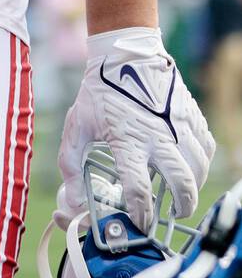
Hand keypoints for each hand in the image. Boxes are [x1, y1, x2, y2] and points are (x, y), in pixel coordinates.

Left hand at [56, 26, 214, 232]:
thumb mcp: (77, 125)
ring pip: (199, 168)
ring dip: (193, 186)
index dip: (142, 213)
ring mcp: (178, 125)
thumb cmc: (100, 91)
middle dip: (181, 207)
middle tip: (172, 214)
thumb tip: (72, 200)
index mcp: (128, 140)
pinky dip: (202, 162)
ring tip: (181, 193)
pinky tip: (190, 166)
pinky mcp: (190, 115)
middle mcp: (158, 135)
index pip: (139, 189)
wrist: (125, 54)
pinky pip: (206, 147)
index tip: (142, 222)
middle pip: (182, 184)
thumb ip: (70, 165)